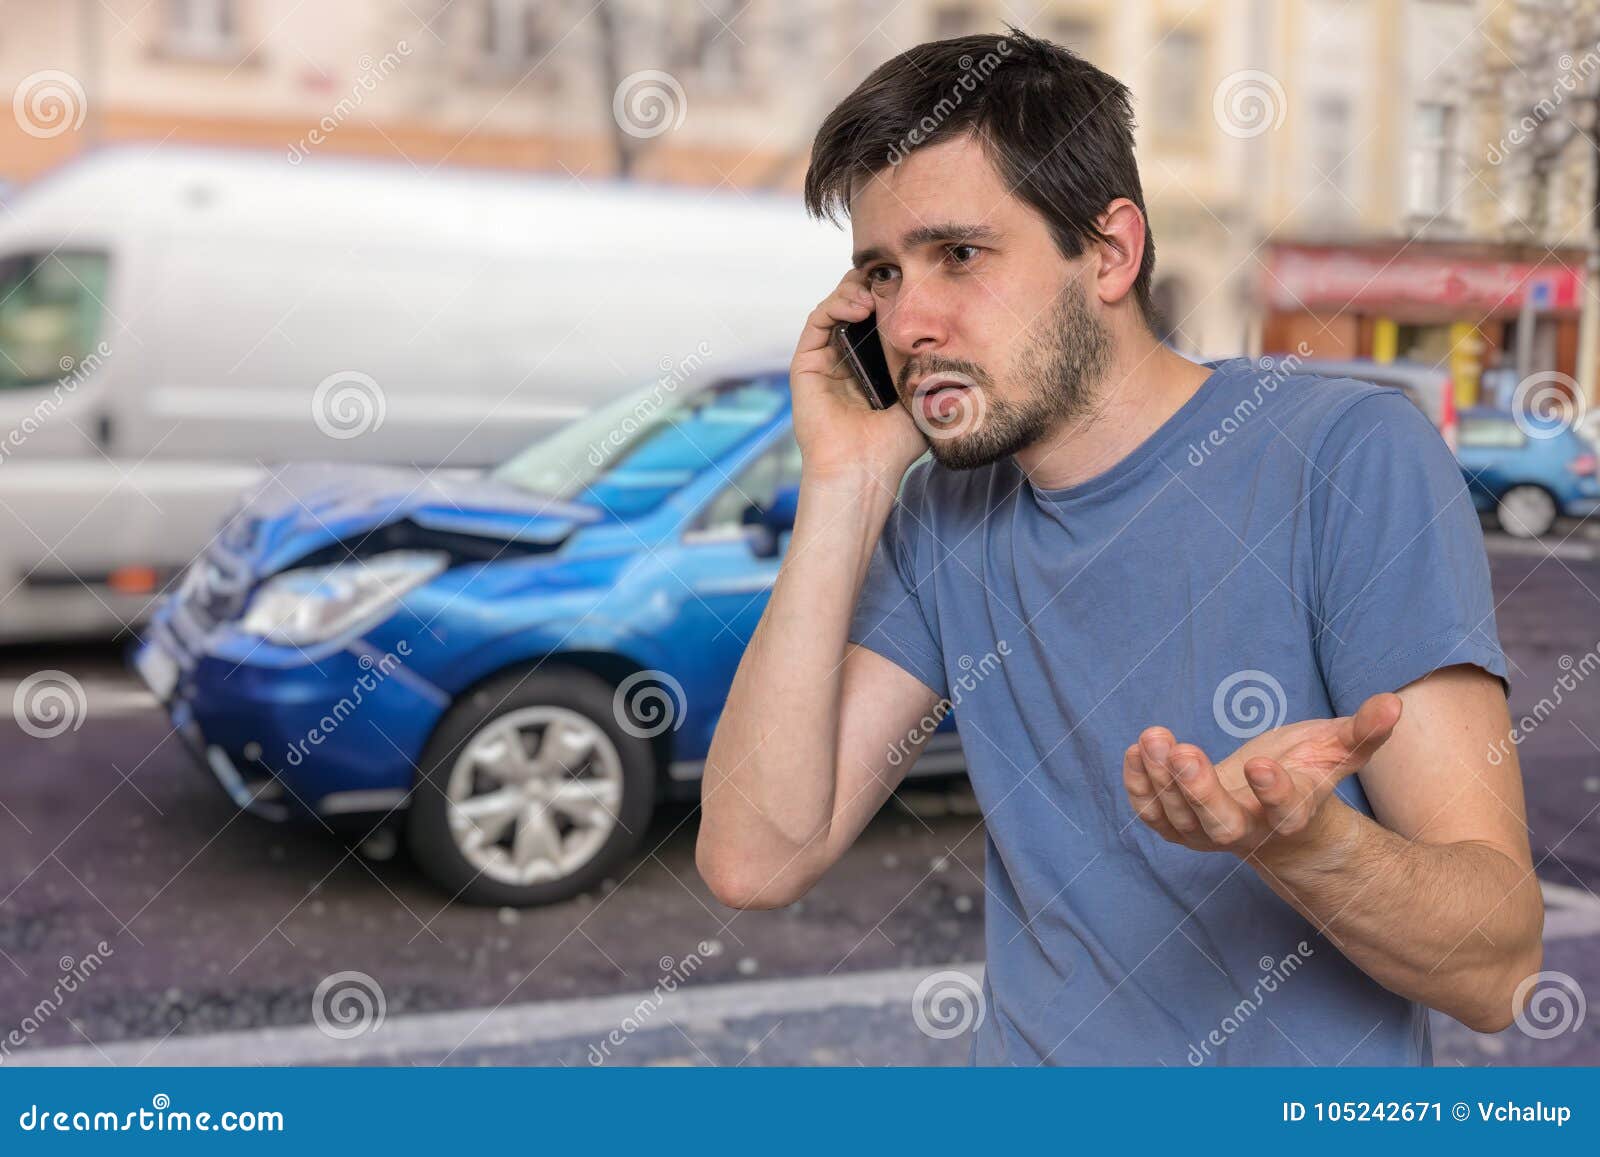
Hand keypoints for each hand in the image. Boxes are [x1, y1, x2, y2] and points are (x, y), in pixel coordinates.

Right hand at [789, 270, 925, 483]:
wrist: (865, 470)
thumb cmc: (895, 445)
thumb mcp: (924, 396)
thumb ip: (931, 365)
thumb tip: (948, 329)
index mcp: (873, 367)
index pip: (880, 317)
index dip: (893, 295)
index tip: (914, 282)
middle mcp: (847, 361)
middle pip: (856, 305)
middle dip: (872, 285)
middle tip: (893, 278)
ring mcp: (824, 361)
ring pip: (835, 307)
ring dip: (853, 290)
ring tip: (875, 292)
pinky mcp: (805, 365)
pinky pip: (817, 321)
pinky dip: (835, 304)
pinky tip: (859, 305)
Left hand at [1123, 693, 1402, 860]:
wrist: (1275, 820)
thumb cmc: (1308, 774)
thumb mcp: (1338, 750)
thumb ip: (1363, 731)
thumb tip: (1392, 703)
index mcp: (1292, 815)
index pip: (1285, 812)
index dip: (1274, 792)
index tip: (1261, 764)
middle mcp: (1249, 831)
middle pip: (1220, 824)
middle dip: (1198, 791)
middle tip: (1182, 752)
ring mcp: (1210, 833)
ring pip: (1180, 819)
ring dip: (1162, 780)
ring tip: (1154, 736)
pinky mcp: (1179, 827)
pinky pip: (1154, 816)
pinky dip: (1140, 787)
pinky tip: (1137, 750)